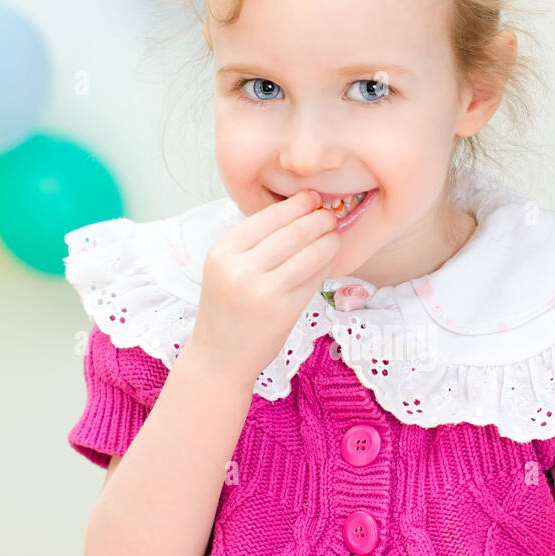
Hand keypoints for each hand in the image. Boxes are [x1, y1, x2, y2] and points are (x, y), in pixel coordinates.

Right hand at [187, 189, 339, 383]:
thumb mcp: (226, 269)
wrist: (220, 357)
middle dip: (318, 219)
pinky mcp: (283, 311)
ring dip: (328, 241)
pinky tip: (328, 261)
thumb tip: (299, 213)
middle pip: (292, 232)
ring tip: (334, 236)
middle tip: (330, 215)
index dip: (296, 204)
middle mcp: (239, 269)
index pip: (268, 217)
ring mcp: (261, 291)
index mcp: (222, 252)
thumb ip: (254, 243)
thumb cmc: (228, 309)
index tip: (312, 198)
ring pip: (309, 253)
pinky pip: (313, 280)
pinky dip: (324, 267)